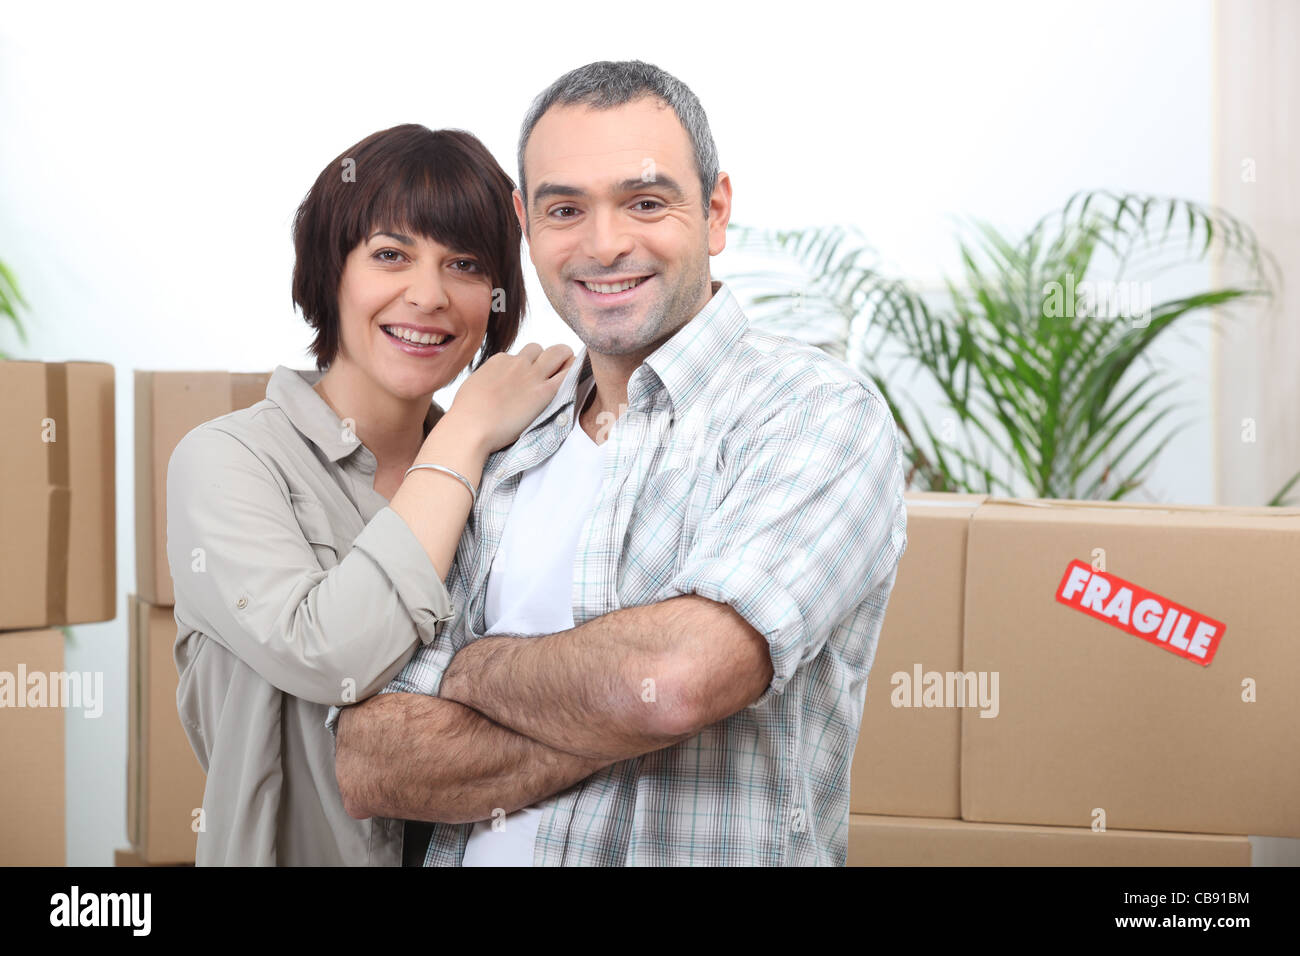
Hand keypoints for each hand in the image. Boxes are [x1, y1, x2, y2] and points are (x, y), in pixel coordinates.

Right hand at [443, 343, 575, 453]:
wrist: (471, 425)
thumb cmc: (465, 414)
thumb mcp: (474, 386)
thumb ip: (487, 381)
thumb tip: (491, 386)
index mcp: (498, 361)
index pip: (519, 356)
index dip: (525, 366)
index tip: (526, 380)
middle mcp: (517, 363)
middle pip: (539, 349)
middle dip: (547, 357)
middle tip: (553, 370)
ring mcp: (532, 375)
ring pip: (558, 352)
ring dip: (564, 359)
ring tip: (568, 370)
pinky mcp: (544, 392)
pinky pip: (567, 374)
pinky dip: (574, 372)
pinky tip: (578, 376)